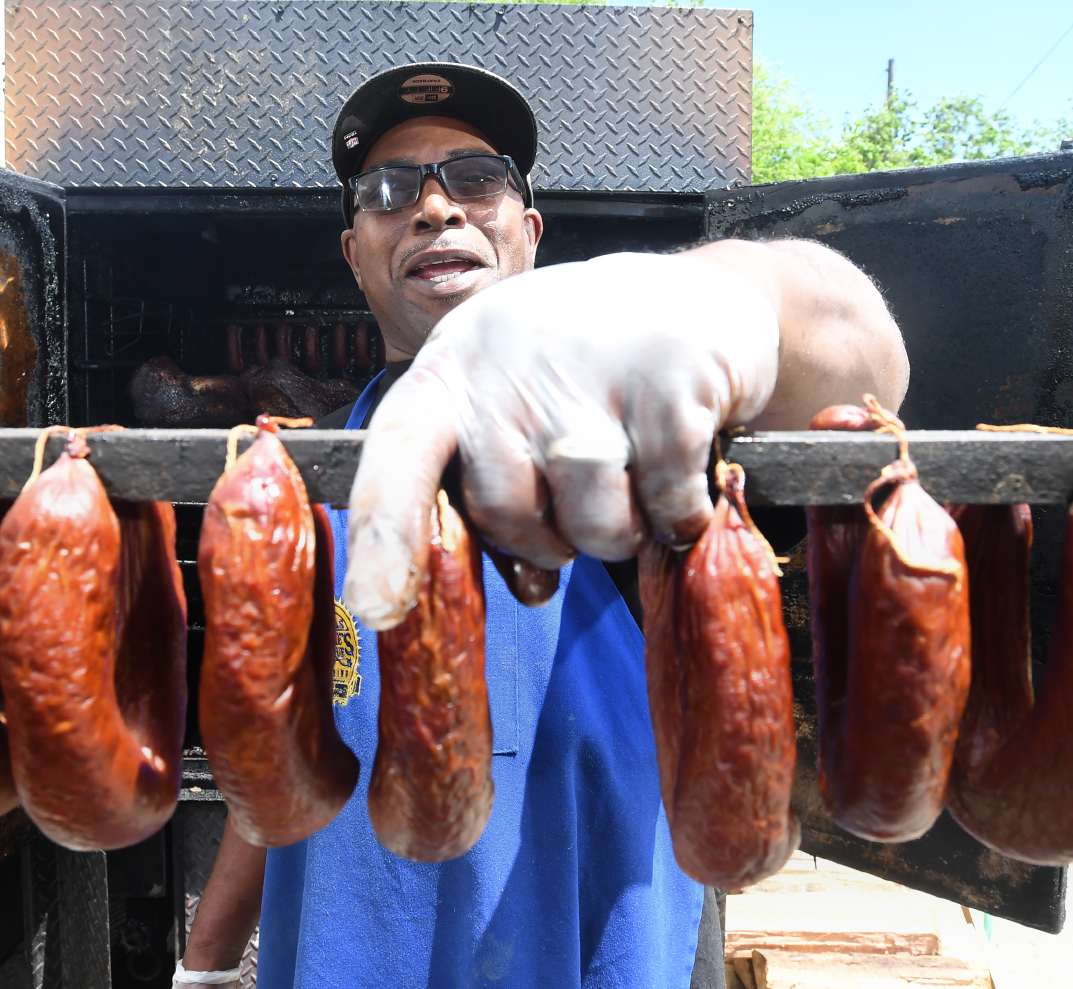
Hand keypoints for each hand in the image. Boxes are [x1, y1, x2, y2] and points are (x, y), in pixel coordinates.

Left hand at [343, 251, 780, 628]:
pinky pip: (667, 506)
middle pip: (507, 513)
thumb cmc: (585, 369)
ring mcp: (592, 369)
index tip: (376, 608)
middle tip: (576, 498)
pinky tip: (680, 469)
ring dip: (622, 529)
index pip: (398, 454)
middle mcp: (510, 362)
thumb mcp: (513, 405)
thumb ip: (497, 487)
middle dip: (547, 538)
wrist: (697, 295)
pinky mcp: (671, 382)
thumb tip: (529, 590)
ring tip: (632, 473)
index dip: (384, 537)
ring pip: (594, 524)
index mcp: (452, 370)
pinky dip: (681, 513)